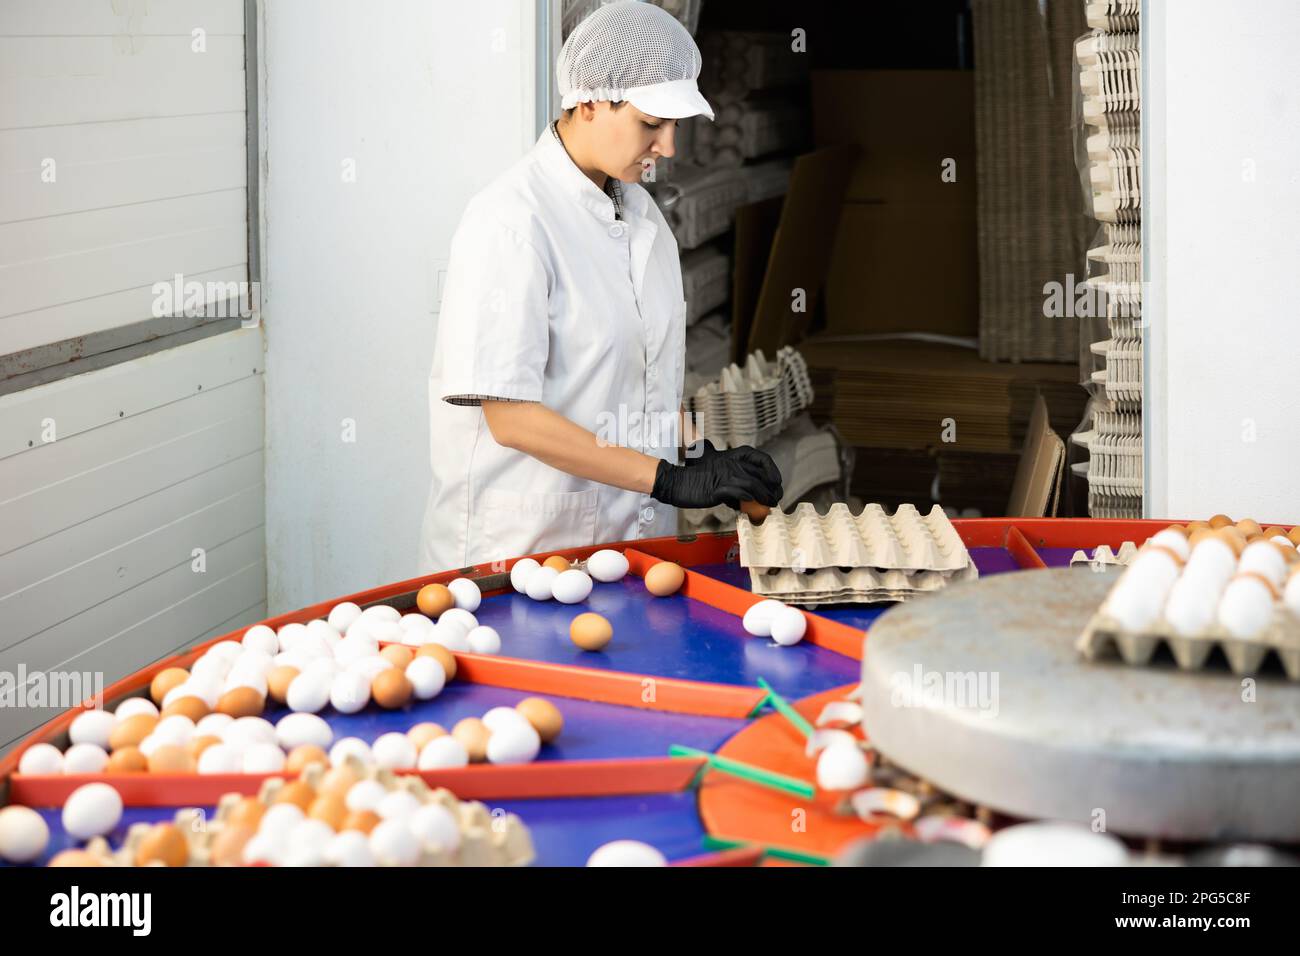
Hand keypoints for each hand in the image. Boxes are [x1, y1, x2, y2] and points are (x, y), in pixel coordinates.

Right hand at [653, 446, 783, 509]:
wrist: (676, 482)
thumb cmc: (696, 480)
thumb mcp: (717, 473)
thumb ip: (733, 479)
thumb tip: (748, 495)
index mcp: (732, 456)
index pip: (761, 458)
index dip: (772, 471)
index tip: (776, 482)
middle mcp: (731, 462)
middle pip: (761, 473)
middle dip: (772, 488)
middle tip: (775, 498)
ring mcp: (725, 474)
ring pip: (754, 484)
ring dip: (765, 497)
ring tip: (770, 506)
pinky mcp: (719, 488)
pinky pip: (740, 493)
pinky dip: (749, 501)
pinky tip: (751, 508)